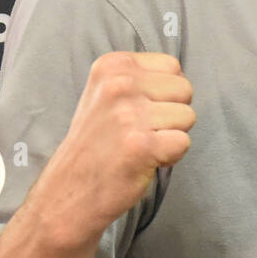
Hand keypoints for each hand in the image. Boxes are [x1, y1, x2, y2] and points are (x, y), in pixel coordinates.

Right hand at [35, 52, 194, 245]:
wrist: (68, 192)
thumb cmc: (95, 146)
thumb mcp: (105, 94)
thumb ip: (139, 80)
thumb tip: (179, 78)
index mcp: (112, 65)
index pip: (172, 66)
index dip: (165, 93)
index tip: (140, 111)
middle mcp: (119, 84)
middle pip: (185, 89)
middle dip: (172, 113)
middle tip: (141, 131)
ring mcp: (129, 114)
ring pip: (188, 116)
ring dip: (171, 135)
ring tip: (141, 146)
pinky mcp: (141, 144)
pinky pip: (183, 142)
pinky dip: (170, 156)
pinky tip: (144, 161)